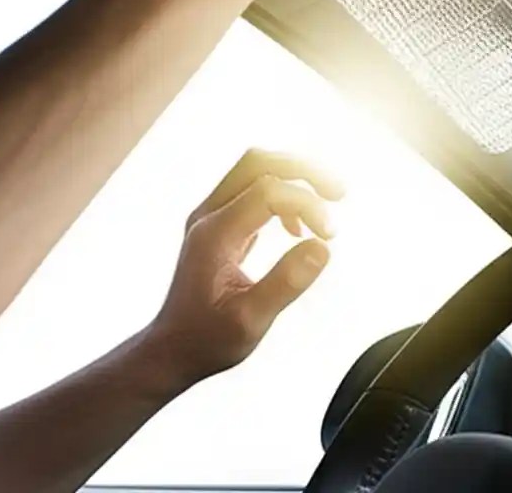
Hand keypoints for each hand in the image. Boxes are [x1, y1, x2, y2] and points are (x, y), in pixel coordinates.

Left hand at [148, 149, 344, 386]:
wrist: (172, 350)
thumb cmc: (207, 340)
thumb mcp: (251, 321)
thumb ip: (286, 283)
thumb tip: (323, 247)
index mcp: (214, 234)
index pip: (268, 191)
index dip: (306, 204)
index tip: (329, 236)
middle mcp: (208, 216)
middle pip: (258, 162)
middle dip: (303, 169)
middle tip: (339, 193)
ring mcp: (211, 218)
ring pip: (256, 170)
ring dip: (295, 179)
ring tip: (326, 206)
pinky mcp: (220, 226)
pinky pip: (253, 191)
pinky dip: (283, 197)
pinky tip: (297, 229)